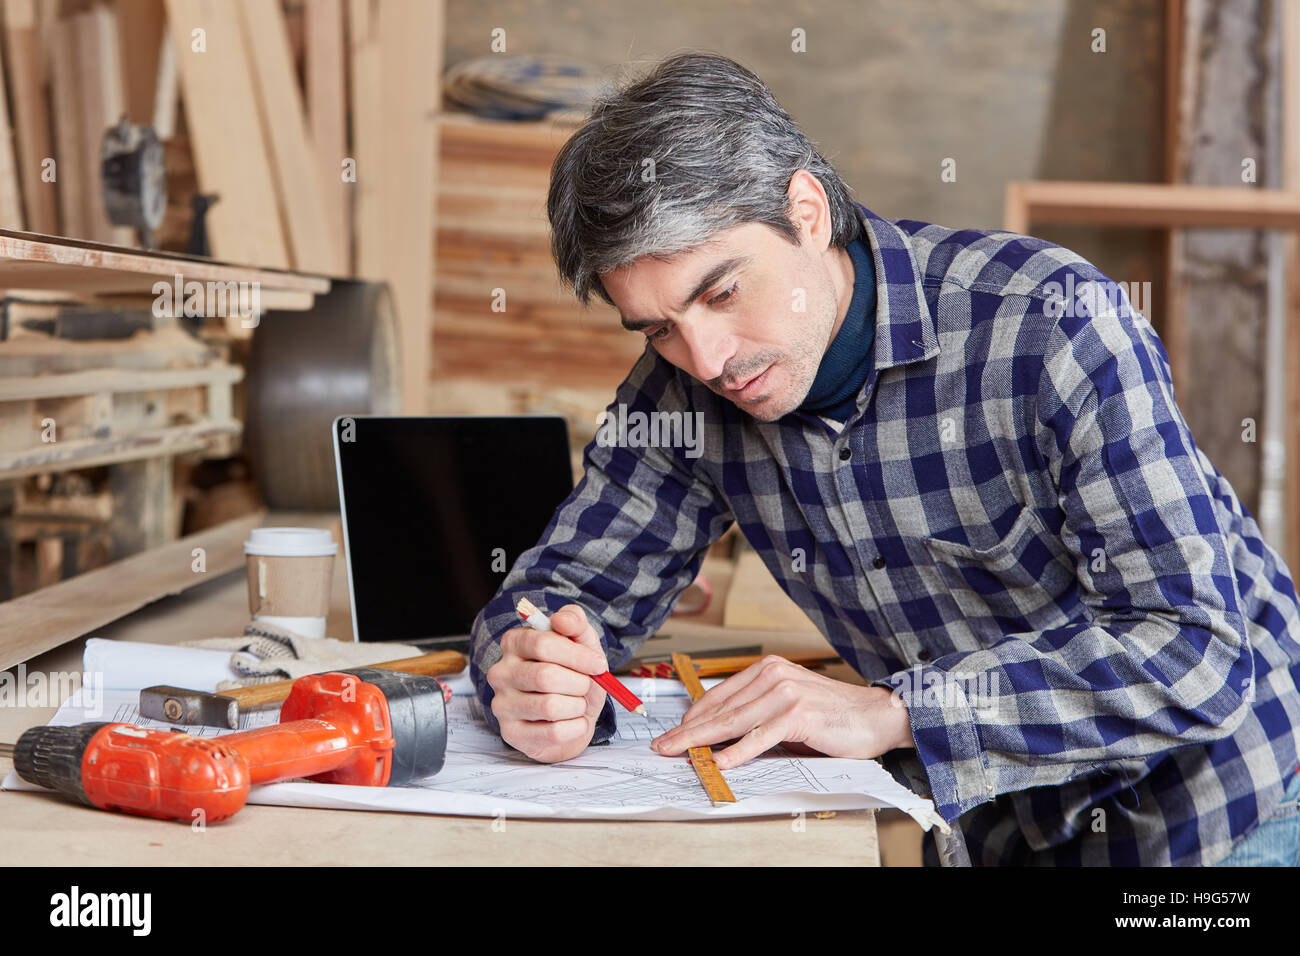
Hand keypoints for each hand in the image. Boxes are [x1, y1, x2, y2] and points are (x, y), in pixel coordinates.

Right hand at [485, 603, 608, 762]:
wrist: (575, 716)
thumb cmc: (575, 676)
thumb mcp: (582, 644)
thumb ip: (575, 623)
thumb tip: (562, 619)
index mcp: (514, 643)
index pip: (542, 644)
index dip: (577, 655)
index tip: (598, 664)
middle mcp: (501, 672)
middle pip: (545, 676)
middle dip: (579, 683)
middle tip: (586, 686)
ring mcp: (502, 705)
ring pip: (550, 706)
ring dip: (577, 706)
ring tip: (577, 703)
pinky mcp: (511, 734)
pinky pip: (553, 732)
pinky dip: (575, 727)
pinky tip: (574, 722)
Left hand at [650, 655, 913, 768]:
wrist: (877, 716)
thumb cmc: (833, 716)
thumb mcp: (788, 707)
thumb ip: (757, 715)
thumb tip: (720, 738)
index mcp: (768, 669)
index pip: (719, 696)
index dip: (693, 718)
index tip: (673, 734)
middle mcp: (773, 675)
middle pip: (721, 710)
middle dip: (688, 732)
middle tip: (662, 747)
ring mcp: (785, 693)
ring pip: (734, 723)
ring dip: (703, 742)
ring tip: (681, 755)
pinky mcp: (798, 714)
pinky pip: (760, 737)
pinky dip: (738, 752)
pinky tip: (720, 762)